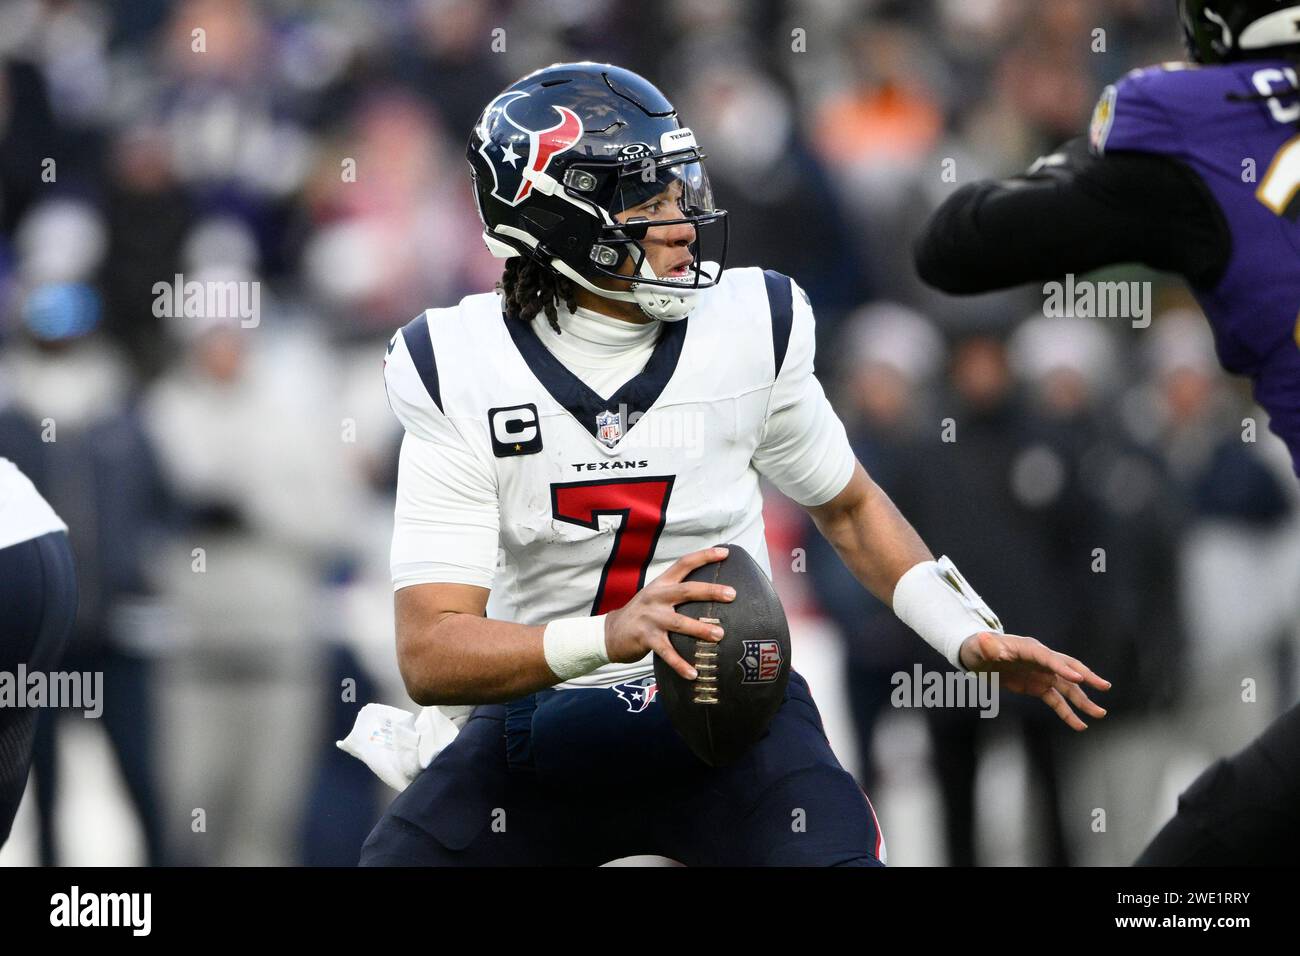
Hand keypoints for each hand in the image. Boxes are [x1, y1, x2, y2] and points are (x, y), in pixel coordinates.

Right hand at [604, 546, 735, 679]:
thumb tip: (713, 594)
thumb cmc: (642, 614)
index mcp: (661, 584)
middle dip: (710, 591)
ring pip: (679, 622)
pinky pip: (667, 653)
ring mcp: (651, 618)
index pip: (684, 564)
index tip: (725, 552)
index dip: (704, 556)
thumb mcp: (656, 596)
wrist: (610, 632)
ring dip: (700, 629)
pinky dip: (680, 664)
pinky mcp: (646, 639)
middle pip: (686, 591)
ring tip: (719, 635)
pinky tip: (694, 673)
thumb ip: (678, 593)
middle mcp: (656, 597)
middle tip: (732, 594)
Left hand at [958, 631, 1110, 730]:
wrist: (978, 656)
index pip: (1050, 658)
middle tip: (1104, 687)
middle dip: (1087, 677)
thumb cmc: (979, 648)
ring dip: (1083, 701)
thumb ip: (986, 646)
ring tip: (1100, 714)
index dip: (1063, 668)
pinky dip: (1067, 712)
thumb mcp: (979, 647)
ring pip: (1068, 688)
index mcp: (1030, 648)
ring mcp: (1042, 674)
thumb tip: (984, 640)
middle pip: (1069, 668)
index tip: (1079, 679)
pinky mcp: (1039, 686)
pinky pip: (1057, 700)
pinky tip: (1079, 725)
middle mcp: (1041, 660)